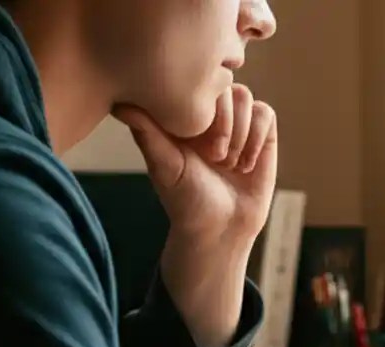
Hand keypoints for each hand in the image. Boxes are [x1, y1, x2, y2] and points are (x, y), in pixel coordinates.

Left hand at [113, 85, 277, 244]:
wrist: (221, 228)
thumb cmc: (186, 199)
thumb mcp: (164, 165)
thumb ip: (146, 132)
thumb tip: (119, 102)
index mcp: (183, 113)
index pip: (194, 81)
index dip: (201, 109)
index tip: (196, 144)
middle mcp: (211, 112)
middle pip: (224, 85)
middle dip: (223, 124)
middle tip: (215, 158)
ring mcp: (238, 121)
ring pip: (246, 97)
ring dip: (240, 134)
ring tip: (230, 164)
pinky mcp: (262, 134)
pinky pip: (265, 114)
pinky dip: (256, 139)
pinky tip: (246, 164)